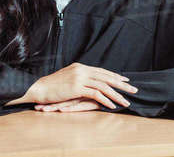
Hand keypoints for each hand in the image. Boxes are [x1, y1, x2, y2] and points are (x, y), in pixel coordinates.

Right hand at [8, 62, 137, 108]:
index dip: (114, 76)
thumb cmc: (52, 86)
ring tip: (126, 102)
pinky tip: (111, 106)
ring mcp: (79, 77)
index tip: (125, 81)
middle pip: (106, 77)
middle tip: (134, 90)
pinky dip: (105, 100)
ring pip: (103, 85)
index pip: (102, 71)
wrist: (39, 87)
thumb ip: (79, 78)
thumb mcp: (67, 78)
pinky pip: (95, 93)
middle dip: (121, 84)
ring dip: (116, 95)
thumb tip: (89, 82)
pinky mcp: (76, 87)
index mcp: (80, 67)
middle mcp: (81, 70)